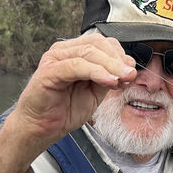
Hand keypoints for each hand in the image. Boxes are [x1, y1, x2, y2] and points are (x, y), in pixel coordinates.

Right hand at [0, 34, 136, 172]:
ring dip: (110, 65)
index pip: (102, 43)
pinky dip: (96, 72)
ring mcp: (55, 59)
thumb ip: (108, 79)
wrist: (41, 129)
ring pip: (89, 52)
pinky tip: (109, 81)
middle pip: (97, 44)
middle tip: (130, 75)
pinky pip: (76, 65)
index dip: (120, 55)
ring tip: (123, 78)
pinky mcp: (49, 71)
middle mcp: (64, 51)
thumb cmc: (63, 111)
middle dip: (117, 59)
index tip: (132, 72)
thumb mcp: (94, 93)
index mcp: (74, 53)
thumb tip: (128, 68)